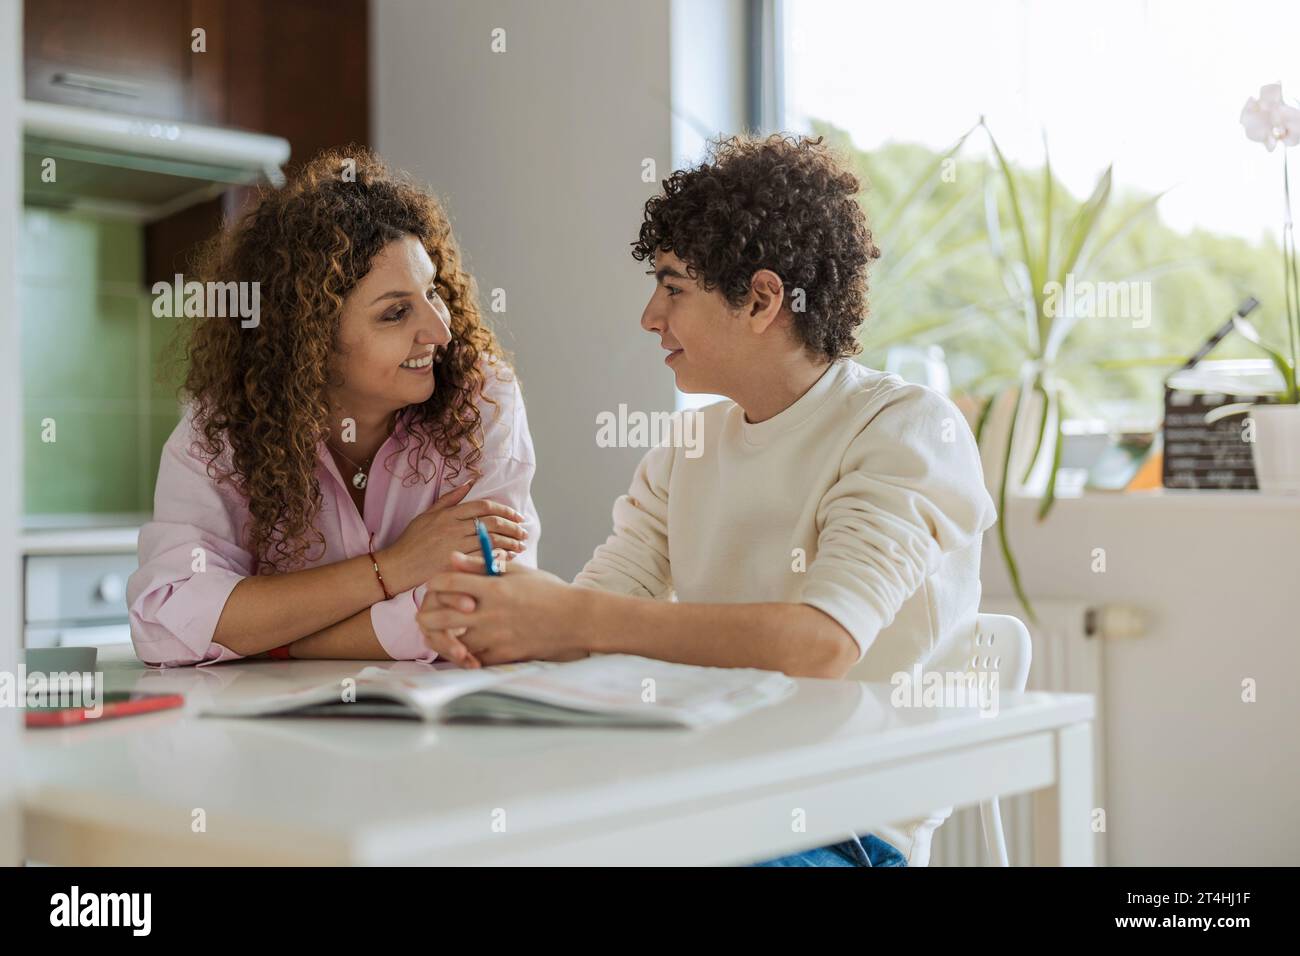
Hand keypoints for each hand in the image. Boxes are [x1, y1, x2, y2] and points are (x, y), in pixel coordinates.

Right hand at [378, 481, 527, 592]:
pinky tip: (509, 558)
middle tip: (524, 532)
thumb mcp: (428, 514)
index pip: (484, 506)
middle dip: (512, 527)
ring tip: (521, 545)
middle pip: (492, 523)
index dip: (505, 510)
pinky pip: (483, 558)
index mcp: (449, 514)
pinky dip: (499, 557)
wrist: (398, 565)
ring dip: (510, 543)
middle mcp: (453, 528)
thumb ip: (450, 499)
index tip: (517, 516)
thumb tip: (470, 482)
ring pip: (491, 541)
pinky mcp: (455, 563)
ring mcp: (455, 546)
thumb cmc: (412, 540)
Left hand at [417, 551, 586, 666]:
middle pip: (440, 617)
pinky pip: (474, 659)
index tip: (434, 585)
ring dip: (444, 639)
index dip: (434, 583)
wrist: (575, 619)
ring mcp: (496, 636)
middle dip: (426, 615)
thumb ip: (482, 565)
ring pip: (454, 642)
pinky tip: (465, 649)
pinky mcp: (504, 655)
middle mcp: (490, 612)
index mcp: (493, 587)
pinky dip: (466, 655)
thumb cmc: (547, 591)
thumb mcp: (517, 571)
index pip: (448, 583)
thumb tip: (452, 558)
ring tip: (441, 635)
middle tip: (424, 616)